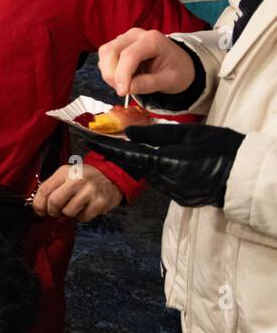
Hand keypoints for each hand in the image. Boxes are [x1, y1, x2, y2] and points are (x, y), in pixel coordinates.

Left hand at [31, 163, 123, 221]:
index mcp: (65, 172)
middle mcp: (77, 180)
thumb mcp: (66, 174)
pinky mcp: (99, 203)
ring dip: (68, 214)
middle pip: (54, 202)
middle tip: (56, 211)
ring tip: (74, 206)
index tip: (39, 211)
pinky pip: (82, 218)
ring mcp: (90, 192)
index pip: (44, 190)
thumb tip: (38, 204)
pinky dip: (81, 217)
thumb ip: (52, 186)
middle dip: (52, 211)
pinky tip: (85, 207)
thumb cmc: (84, 177)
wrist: (111, 176)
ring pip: (68, 212)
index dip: (38, 204)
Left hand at [86, 124, 244, 207]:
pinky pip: (167, 183)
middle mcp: (165, 181)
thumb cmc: (218, 147)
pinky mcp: (183, 199)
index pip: (127, 155)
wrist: (245, 174)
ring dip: (156, 164)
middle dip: (136, 155)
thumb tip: (129, 133)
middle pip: (140, 166)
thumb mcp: (186, 134)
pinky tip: (184, 166)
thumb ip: (155, 134)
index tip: (88, 142)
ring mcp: (174, 193)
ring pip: (154, 175)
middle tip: (139, 144)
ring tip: (176, 154)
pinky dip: (169, 174)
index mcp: (164, 162)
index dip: (107, 148)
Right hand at [97, 28, 195, 97]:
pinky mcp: (119, 44)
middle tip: (122, 90)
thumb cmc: (177, 70)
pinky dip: (108, 70)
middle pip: (111, 51)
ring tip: (124, 84)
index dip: (122, 75)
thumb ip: (147, 84)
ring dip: (108, 72)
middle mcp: (136, 35)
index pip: (129, 55)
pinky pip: (105, 56)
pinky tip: (122, 78)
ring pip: (105, 53)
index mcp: (153, 40)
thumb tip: (126, 89)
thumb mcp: (169, 81)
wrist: (179, 64)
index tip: (122, 92)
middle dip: (111, 74)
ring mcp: (125, 38)